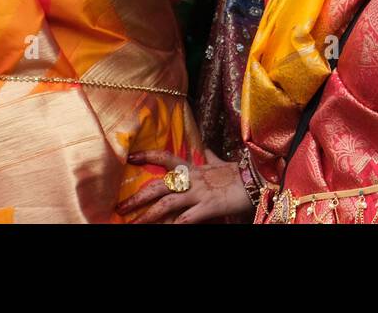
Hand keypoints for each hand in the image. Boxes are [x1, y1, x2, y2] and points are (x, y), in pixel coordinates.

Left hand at [117, 148, 253, 223]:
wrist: (256, 179)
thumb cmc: (237, 173)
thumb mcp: (220, 162)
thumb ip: (209, 157)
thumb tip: (205, 148)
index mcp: (193, 168)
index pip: (166, 157)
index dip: (148, 155)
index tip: (130, 157)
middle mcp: (192, 179)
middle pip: (159, 186)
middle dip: (138, 197)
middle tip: (120, 207)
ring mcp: (199, 193)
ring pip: (167, 203)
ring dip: (148, 215)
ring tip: (134, 224)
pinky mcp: (208, 206)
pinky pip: (187, 218)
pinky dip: (175, 225)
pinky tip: (165, 230)